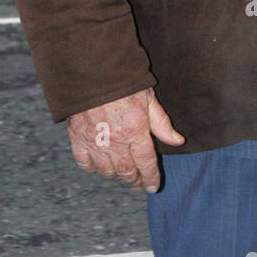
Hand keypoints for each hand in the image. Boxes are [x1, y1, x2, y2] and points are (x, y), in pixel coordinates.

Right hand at [67, 88, 184, 191]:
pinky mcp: (77, 138)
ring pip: (107, 171)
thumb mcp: (148, 99)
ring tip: (122, 176)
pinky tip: (100, 167)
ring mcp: (95, 141)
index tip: (154, 186)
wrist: (92, 70)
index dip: (151, 178)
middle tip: (138, 183)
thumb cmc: (123, 82)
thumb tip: (178, 141)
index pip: (146, 163)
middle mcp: (115, 141)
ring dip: (116, 177)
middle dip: (134, 181)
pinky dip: (93, 169)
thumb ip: (162, 123)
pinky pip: (85, 163)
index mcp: (135, 131)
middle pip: (126, 171)